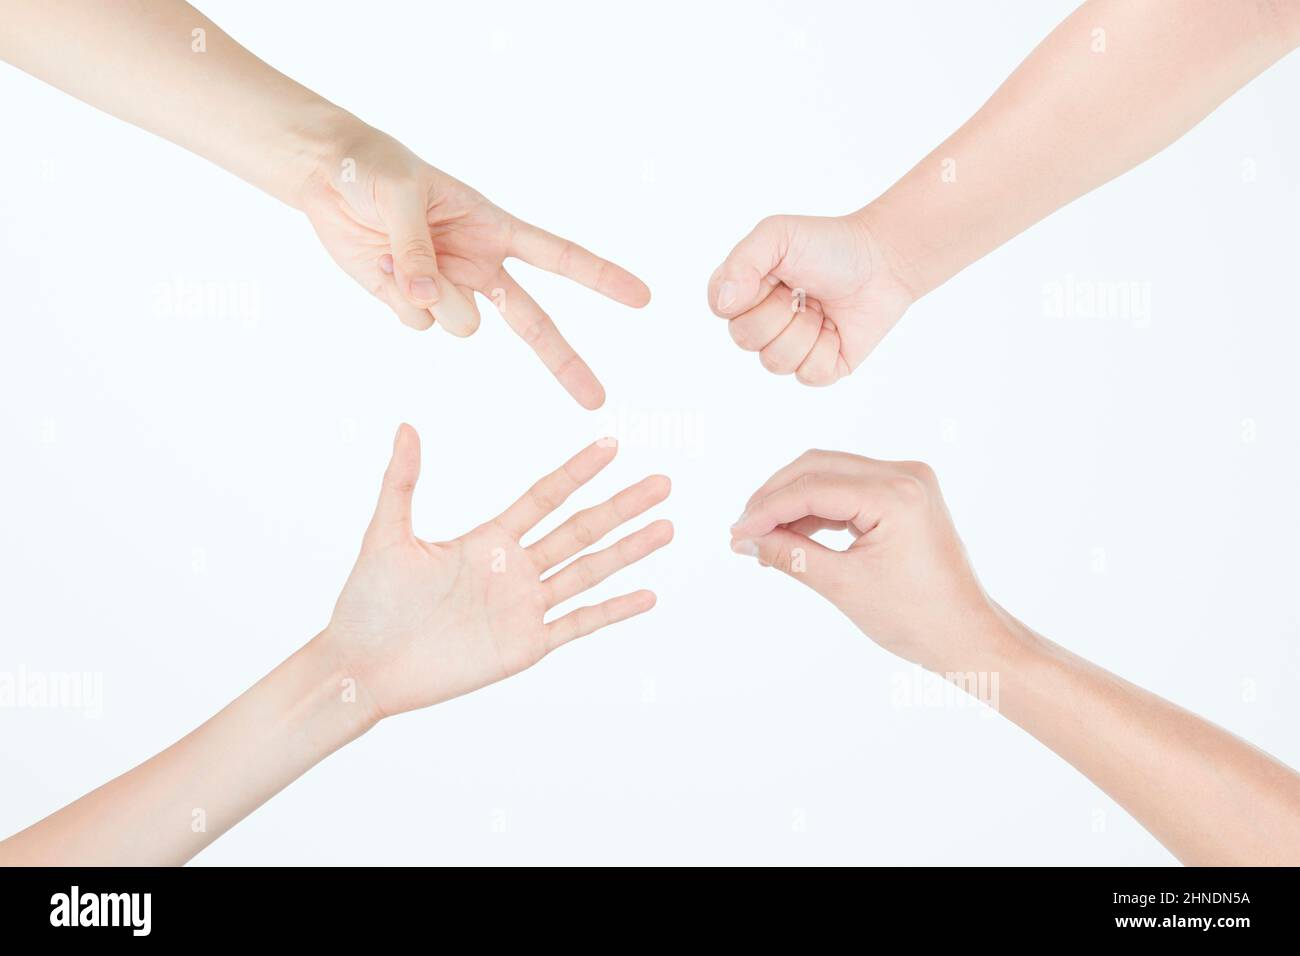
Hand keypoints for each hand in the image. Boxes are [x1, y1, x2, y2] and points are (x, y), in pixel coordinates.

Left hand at [301, 125, 650, 408]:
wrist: (327, 179)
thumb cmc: (374, 171)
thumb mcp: (400, 194)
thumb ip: (418, 248)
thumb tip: (428, 298)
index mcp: (494, 228)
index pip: (558, 257)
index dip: (601, 278)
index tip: (641, 298)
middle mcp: (480, 265)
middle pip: (534, 322)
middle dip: (565, 362)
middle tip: (597, 402)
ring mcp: (448, 289)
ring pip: (460, 326)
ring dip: (434, 300)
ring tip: (400, 255)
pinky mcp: (412, 303)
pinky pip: (415, 323)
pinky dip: (395, 298)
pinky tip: (381, 264)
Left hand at [319, 426, 671, 718]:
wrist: (362, 665)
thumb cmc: (368, 602)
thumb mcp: (385, 535)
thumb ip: (401, 482)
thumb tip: (407, 426)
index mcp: (488, 539)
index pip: (545, 497)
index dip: (578, 471)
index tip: (611, 445)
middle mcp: (514, 569)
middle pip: (581, 530)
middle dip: (623, 506)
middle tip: (663, 482)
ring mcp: (524, 608)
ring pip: (589, 572)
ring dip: (629, 551)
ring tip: (667, 527)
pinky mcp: (525, 646)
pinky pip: (578, 625)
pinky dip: (613, 611)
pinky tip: (647, 596)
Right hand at [706, 212, 917, 384]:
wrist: (882, 262)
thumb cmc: (829, 245)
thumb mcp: (778, 234)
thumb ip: (743, 260)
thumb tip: (724, 303)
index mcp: (744, 292)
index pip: (722, 310)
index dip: (751, 295)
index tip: (777, 276)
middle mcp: (760, 323)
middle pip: (746, 339)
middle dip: (782, 311)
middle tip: (805, 292)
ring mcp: (787, 348)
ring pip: (775, 362)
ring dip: (806, 331)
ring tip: (822, 309)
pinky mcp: (817, 368)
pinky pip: (808, 375)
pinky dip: (827, 349)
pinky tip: (835, 329)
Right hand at [729, 451, 995, 670]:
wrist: (967, 635)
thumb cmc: (915, 618)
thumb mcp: (843, 586)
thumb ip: (790, 556)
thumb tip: (745, 541)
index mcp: (896, 494)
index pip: (812, 488)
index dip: (767, 509)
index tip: (736, 534)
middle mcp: (905, 475)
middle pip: (818, 468)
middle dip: (775, 498)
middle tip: (743, 532)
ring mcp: (908, 481)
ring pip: (830, 474)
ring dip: (793, 503)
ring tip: (763, 539)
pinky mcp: (905, 494)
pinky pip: (849, 489)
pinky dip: (818, 509)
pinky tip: (792, 535)